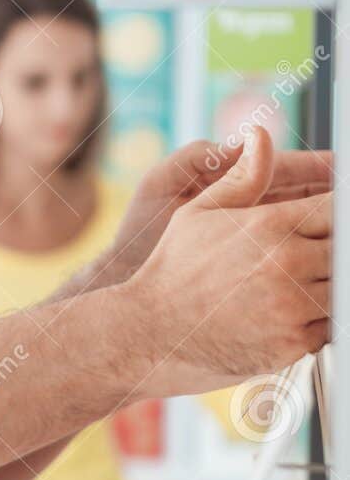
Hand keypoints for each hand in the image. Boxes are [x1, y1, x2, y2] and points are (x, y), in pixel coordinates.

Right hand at [120, 126, 329, 397]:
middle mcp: (287, 264)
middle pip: (347, 249)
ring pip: (344, 289)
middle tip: (316, 254)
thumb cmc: (173, 271)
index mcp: (271, 225)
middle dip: (339, 249)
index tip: (333, 218)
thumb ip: (242, 175)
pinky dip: (323, 318)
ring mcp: (292, 307)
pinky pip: (331, 326)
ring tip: (305, 279)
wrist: (149, 333)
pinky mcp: (293, 344)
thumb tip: (260, 135)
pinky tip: (297, 312)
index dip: (341, 211)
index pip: (338, 208)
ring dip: (334, 283)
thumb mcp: (199, 212)